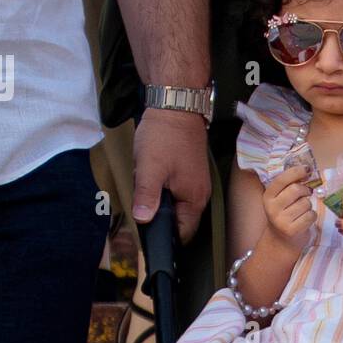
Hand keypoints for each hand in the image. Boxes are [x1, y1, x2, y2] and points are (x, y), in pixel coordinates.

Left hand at [131, 109, 210, 243]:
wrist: (176, 105)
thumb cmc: (164, 137)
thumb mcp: (150, 169)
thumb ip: (146, 197)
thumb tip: (143, 221)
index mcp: (194, 199)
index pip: (183, 233)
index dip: (164, 236)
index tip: (146, 232)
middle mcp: (200, 194)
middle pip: (180, 220)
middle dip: (160, 218)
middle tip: (141, 208)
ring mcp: (197, 182)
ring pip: (178, 205)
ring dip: (162, 203)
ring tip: (145, 192)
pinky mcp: (191, 172)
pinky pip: (178, 191)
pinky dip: (165, 191)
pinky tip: (153, 180)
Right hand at [262, 165, 316, 250]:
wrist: (280, 240)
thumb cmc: (284, 214)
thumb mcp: (281, 199)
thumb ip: (289, 185)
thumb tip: (307, 171)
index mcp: (268, 196)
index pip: (282, 179)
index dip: (297, 172)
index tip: (307, 169)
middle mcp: (272, 208)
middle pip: (296, 189)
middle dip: (306, 190)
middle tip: (307, 193)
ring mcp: (281, 220)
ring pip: (306, 203)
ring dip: (309, 205)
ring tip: (302, 211)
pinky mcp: (292, 231)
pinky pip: (311, 215)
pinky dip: (312, 216)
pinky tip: (304, 219)